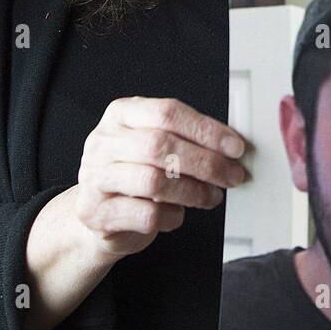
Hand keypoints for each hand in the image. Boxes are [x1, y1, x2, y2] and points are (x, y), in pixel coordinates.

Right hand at [74, 97, 246, 260]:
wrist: (100, 212)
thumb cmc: (136, 173)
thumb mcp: (154, 144)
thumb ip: (185, 138)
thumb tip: (230, 146)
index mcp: (121, 114)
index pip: (167, 112)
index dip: (206, 130)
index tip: (235, 147)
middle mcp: (104, 142)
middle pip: (160, 145)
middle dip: (206, 163)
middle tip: (232, 176)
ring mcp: (95, 178)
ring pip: (153, 181)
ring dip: (194, 191)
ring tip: (212, 197)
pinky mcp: (97, 213)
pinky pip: (146, 215)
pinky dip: (171, 217)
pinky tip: (177, 214)